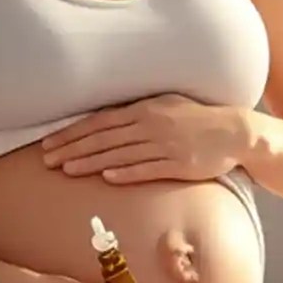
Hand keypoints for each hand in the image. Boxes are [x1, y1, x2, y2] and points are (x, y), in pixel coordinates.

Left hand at [40, 94, 251, 183]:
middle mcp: (151, 124)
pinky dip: (126, 172)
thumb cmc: (198, 119)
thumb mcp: (167, 105)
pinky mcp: (179, 164)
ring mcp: (165, 145)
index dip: (72, 133)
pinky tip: (106, 177)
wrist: (235, 131)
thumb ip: (138, 112)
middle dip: (72, 149)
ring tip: (67, 170)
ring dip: (91, 162)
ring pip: (120, 154)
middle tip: (47, 161)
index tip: (50, 143)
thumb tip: (108, 120)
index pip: (100, 121)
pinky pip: (148, 168)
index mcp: (145, 109)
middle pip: (104, 138)